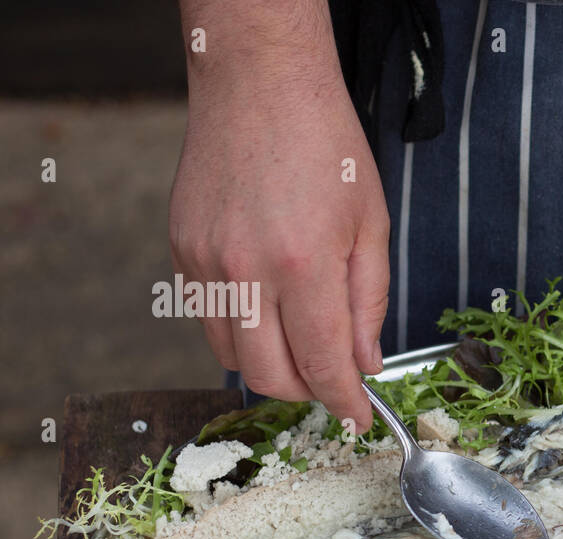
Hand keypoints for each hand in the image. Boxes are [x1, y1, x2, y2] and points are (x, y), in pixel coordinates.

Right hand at [169, 1, 387, 430]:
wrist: (260, 84)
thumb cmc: (326, 146)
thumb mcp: (371, 225)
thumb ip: (369, 302)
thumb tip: (365, 364)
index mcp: (304, 265)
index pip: (323, 365)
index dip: (344, 403)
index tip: (358, 420)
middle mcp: (247, 271)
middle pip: (269, 377)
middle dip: (307, 392)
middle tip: (332, 379)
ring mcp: (206, 262)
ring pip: (231, 357)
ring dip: (272, 366)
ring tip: (302, 340)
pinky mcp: (181, 250)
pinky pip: (207, 321)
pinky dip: (241, 332)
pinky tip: (269, 307)